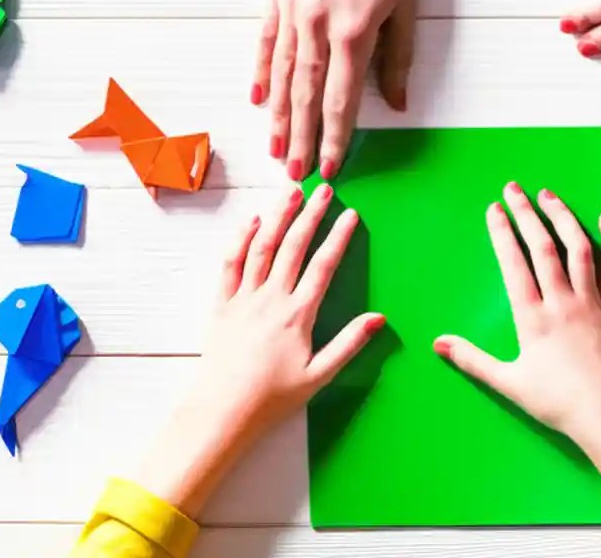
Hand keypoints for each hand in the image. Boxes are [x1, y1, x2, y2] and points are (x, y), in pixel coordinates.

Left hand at [137, 185, 383, 514]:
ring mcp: (244, 298)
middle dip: (311, 215)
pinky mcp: (222, 304)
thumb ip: (349, 343)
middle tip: (325, 190)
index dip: (339, 237)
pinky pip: (231, 264)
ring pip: (262, 247)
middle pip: (293, 246)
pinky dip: (241, 239)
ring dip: (278, 216)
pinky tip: (251, 221)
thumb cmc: (273, 397)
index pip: (323, 266)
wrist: (223, 410)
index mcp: (298, 315)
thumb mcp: (320, 375)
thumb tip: (378, 318)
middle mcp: (271, 299)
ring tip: (292, 193)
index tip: (351, 214)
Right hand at [253, 0, 416, 180]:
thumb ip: (396, 60)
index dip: (337, 138)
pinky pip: (268, 41)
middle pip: (307, 95)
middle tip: (296, 175)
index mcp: (353, 31)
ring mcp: (293, 8)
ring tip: (277, 149)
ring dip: (280, 117)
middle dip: (303, 139)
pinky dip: (263, 72)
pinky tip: (260, 99)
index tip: (333, 167)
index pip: (341, 100)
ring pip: (284, 74)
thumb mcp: (407, 7)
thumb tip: (396, 105)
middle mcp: (317, 24)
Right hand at [436, 183, 600, 553]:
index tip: (494, 209)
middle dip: (527, 214)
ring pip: (577, 249)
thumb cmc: (557, 401)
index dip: (502, 234)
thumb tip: (438, 343)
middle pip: (543, 248)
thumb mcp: (508, 382)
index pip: (514, 264)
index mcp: (532, 317)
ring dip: (562, 218)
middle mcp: (561, 301)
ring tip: (549, 195)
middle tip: (514, 188)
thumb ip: (472, 359)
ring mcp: (590, 302)